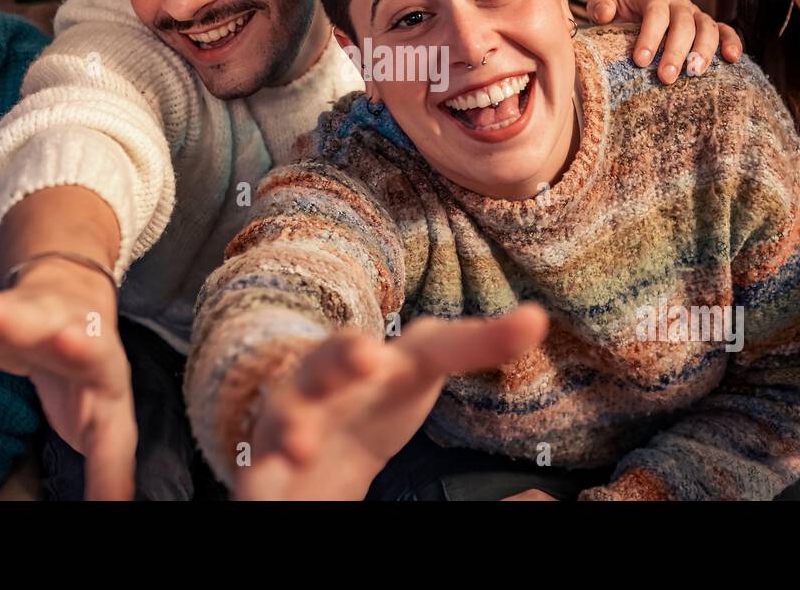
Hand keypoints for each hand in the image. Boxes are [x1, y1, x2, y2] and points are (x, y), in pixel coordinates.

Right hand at [0, 258, 136, 499]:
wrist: (73, 298)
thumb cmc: (89, 370)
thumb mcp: (110, 418)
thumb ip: (109, 466)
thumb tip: (113, 512)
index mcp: (88, 349)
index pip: (86, 348)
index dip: (78, 346)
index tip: (72, 341)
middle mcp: (43, 325)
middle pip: (22, 320)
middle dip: (1, 317)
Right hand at [235, 304, 548, 500]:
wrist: (307, 436)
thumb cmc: (374, 394)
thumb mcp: (422, 365)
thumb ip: (478, 343)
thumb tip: (538, 317)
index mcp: (376, 357)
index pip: (419, 346)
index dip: (437, 341)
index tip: (412, 348)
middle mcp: (330, 380)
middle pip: (329, 361)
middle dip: (341, 358)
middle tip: (364, 358)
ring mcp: (295, 419)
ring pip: (288, 414)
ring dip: (294, 425)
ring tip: (304, 445)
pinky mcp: (270, 462)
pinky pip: (261, 468)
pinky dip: (263, 475)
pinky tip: (270, 483)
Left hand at [586, 0, 742, 83]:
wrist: (633, 22)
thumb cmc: (618, 19)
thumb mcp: (605, 10)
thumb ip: (600, 8)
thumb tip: (603, 13)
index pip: (655, 12)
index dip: (650, 35)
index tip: (641, 60)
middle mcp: (678, 3)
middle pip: (683, 23)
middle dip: (675, 51)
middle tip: (666, 77)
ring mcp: (696, 14)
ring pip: (707, 27)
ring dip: (703, 50)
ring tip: (694, 73)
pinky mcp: (710, 28)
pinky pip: (725, 31)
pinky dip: (732, 42)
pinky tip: (732, 59)